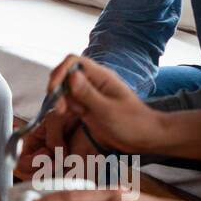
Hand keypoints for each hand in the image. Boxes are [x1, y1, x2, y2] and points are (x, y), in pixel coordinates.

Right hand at [18, 56, 162, 173]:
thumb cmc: (133, 124)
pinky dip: (68, 108)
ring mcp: (91, 94)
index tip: (54, 89)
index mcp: (101, 76)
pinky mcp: (88, 105)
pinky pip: (71, 101)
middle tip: (61, 108)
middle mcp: (94, 82)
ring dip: (63, 100)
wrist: (146, 138)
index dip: (60, 72)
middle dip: (59, 89)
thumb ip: (88, 93)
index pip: (74, 62)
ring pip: (67, 89)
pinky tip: (77, 116)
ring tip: (73, 114)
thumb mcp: (107, 110)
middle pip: (66, 75)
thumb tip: (71, 75)